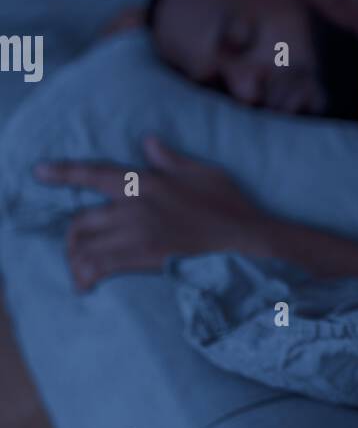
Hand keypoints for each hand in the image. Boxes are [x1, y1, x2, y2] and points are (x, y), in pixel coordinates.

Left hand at [35, 136, 268, 290]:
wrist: (249, 240)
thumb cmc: (232, 206)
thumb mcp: (203, 172)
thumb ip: (171, 158)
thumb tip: (148, 141)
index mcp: (147, 180)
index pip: (94, 174)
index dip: (62, 173)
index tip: (38, 172)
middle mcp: (136, 204)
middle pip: (81, 220)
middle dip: (74, 239)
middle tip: (77, 253)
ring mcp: (138, 232)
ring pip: (85, 246)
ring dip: (77, 261)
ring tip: (82, 273)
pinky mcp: (144, 257)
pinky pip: (98, 266)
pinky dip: (86, 277)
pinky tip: (87, 286)